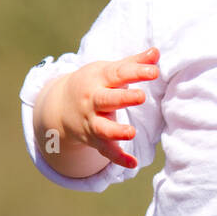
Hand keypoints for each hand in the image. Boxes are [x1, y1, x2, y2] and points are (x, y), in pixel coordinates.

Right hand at [59, 47, 160, 169]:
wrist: (60, 107)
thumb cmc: (93, 83)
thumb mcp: (108, 70)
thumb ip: (133, 63)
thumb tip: (156, 52)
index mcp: (98, 79)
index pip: (118, 74)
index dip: (136, 72)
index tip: (154, 71)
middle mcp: (92, 100)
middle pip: (107, 99)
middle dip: (123, 99)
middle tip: (141, 96)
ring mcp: (91, 121)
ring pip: (102, 128)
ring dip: (116, 131)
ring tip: (132, 132)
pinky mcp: (94, 139)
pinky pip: (105, 151)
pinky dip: (118, 158)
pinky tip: (133, 163)